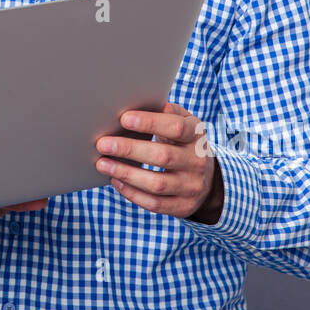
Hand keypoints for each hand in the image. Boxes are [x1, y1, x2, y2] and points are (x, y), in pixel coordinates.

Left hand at [95, 102, 223, 222]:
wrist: (208, 179)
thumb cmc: (183, 143)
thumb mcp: (183, 123)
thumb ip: (165, 113)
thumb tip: (139, 102)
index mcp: (196, 135)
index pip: (176, 127)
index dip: (150, 123)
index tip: (124, 118)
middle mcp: (197, 161)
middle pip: (163, 156)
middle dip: (130, 149)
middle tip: (103, 143)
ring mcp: (191, 186)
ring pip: (157, 183)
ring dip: (126, 173)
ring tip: (102, 163)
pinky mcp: (183, 207)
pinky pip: (155, 203)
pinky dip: (132, 193)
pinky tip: (115, 181)